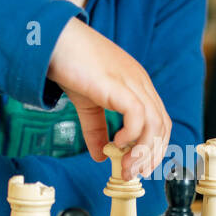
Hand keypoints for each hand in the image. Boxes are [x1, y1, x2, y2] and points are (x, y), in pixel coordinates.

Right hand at [48, 17, 171, 179]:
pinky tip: (114, 144)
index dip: (154, 147)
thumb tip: (100, 156)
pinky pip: (138, 115)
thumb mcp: (87, 104)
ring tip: (125, 166)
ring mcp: (131, 82)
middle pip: (162, 125)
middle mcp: (140, 83)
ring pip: (155, 124)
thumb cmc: (69, 65)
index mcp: (137, 85)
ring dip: (142, 151)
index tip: (138, 167)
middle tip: (132, 174)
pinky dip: (131, 135)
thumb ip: (96, 129)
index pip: (160, 121)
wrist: (53, 41)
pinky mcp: (117, 84)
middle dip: (151, 155)